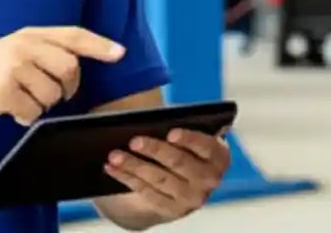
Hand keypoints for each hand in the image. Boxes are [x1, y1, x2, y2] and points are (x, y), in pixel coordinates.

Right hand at [0, 26, 125, 125]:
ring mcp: (13, 67)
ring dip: (43, 104)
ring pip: (54, 95)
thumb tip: (77, 66)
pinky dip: (25, 116)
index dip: (99, 45)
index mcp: (29, 34)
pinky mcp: (4, 90)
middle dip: (67, 88)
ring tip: (22, 98)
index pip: (73, 36)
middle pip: (70, 69)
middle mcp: (23, 46)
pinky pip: (33, 112)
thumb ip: (43, 50)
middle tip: (52, 93)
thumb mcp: (14, 48)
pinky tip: (10, 108)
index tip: (120, 53)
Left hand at [103, 128, 230, 222]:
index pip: (207, 146)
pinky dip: (127, 178)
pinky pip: (147, 193)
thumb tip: (147, 121)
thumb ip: (175, 128)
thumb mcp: (183, 136)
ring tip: (114, 155)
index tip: (170, 132)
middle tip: (133, 140)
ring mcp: (191, 198)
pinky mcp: (171, 209)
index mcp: (218, 155)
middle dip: (155, 150)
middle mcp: (210, 179)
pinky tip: (111, 168)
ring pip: (160, 179)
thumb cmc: (178, 146)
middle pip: (180, 163)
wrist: (174, 181)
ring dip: (134, 165)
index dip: (189, 139)